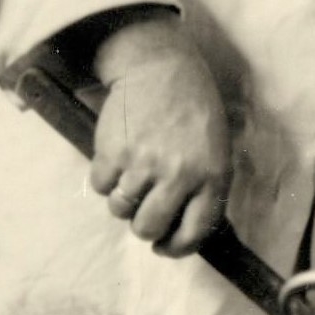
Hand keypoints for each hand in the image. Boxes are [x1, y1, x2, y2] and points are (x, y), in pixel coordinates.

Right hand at [89, 16, 232, 255]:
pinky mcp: (114, 152)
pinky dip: (103, 178)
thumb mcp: (215, 148)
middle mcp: (180, 174)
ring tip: (130, 177)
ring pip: (120, 209)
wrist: (160, 66)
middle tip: (142, 211)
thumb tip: (180, 231)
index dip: (175, 248)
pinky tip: (116, 157)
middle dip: (143, 226)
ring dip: (121, 199)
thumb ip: (203, 188)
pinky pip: (99, 186)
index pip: (193, 233)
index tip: (164, 246)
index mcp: (212, 176)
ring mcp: (145, 164)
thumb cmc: (191, 110)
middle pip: (149, 228)